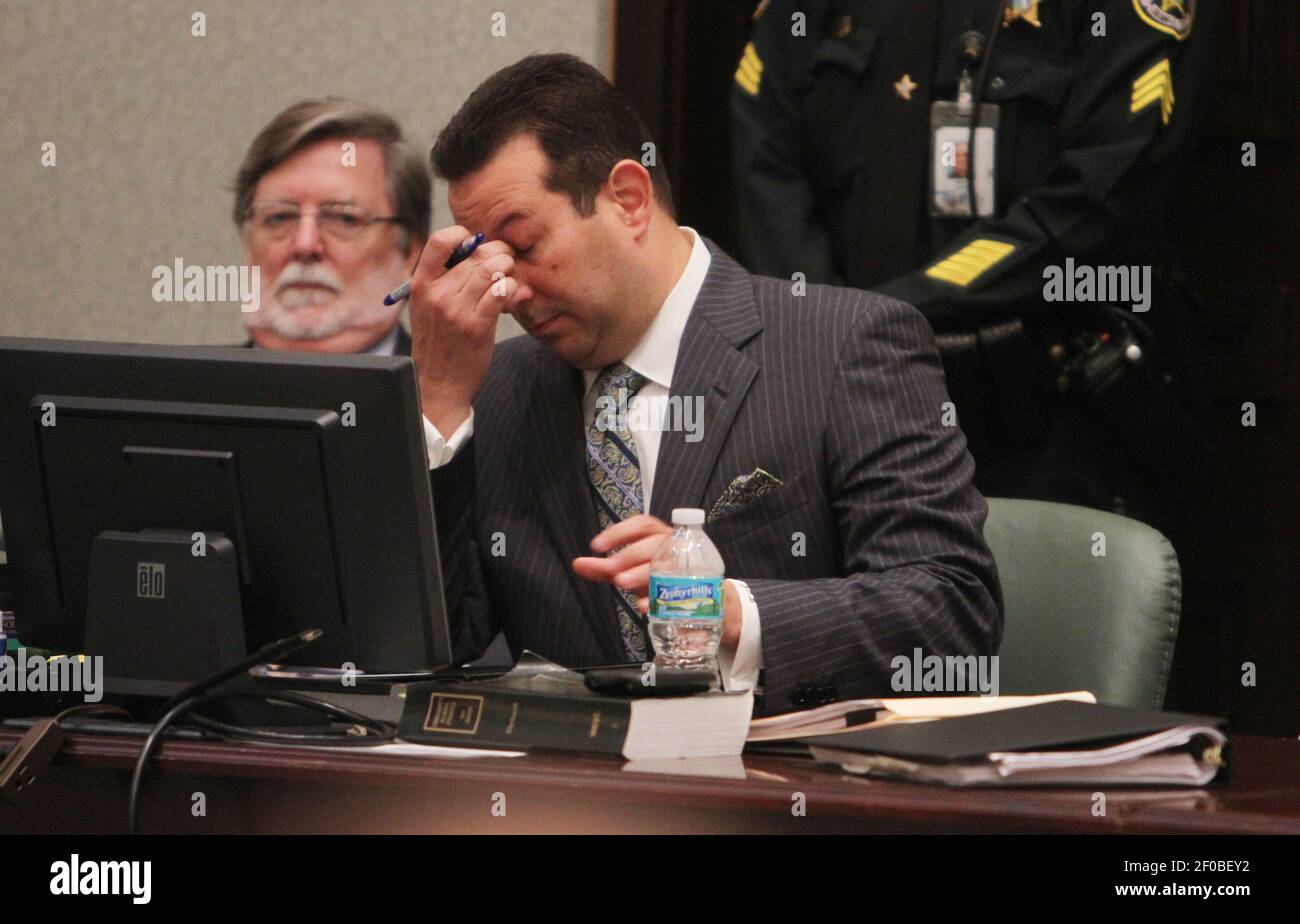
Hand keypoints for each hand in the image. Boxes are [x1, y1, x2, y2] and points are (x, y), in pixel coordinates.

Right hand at [408, 226, 528, 434]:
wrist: (438, 385)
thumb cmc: (439, 345)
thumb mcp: (428, 309)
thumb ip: (448, 282)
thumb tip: (485, 257)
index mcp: (421, 285)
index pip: (438, 242)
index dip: (461, 235)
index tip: (475, 244)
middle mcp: (436, 294)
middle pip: (475, 256)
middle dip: (498, 253)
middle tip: (507, 260)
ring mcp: (456, 310)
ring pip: (490, 271)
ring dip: (507, 269)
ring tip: (510, 276)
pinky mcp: (476, 326)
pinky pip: (500, 293)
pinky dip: (511, 289)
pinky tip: (512, 294)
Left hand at [573, 514, 741, 648]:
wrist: (709, 601)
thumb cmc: (663, 578)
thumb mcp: (632, 571)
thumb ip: (605, 569)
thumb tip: (576, 564)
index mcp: (660, 536)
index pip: (642, 524)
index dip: (619, 532)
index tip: (597, 546)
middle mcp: (676, 546)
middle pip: (653, 543)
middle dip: (630, 556)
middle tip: (612, 573)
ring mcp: (690, 566)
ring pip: (667, 564)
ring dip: (643, 574)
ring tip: (623, 584)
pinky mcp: (701, 588)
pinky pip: (681, 592)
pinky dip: (659, 600)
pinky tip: (643, 607)